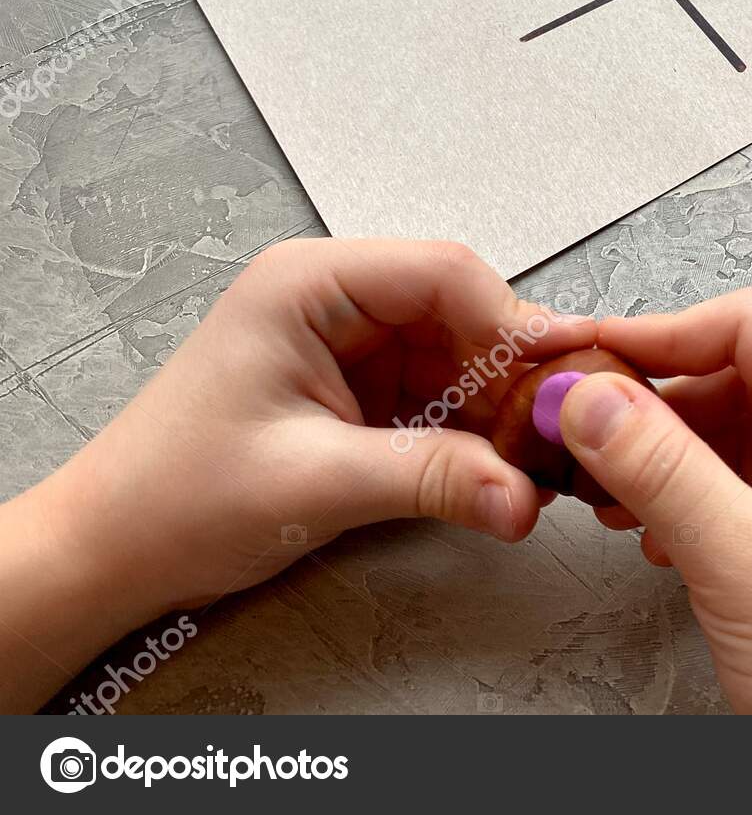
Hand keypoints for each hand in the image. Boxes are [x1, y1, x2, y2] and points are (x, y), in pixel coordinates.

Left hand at [0, 238, 592, 710]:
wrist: (112, 553)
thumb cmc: (172, 497)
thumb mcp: (315, 483)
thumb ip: (429, 478)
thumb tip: (522, 494)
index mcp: (308, 284)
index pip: (442, 272)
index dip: (513, 318)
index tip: (566, 369)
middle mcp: (335, 301)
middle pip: (461, 311)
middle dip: (512, 370)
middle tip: (562, 426)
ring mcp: (350, 345)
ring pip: (460, 355)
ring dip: (499, 407)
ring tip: (537, 458)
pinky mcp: (359, 390)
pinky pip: (440, 395)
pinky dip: (473, 430)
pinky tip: (498, 466)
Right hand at [564, 288, 751, 714]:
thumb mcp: (741, 561)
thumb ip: (660, 470)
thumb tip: (589, 396)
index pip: (747, 325)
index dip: (660, 332)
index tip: (587, 360)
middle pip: (732, 372)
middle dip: (653, 402)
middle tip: (580, 436)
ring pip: (729, 429)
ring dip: (662, 454)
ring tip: (610, 497)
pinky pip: (739, 480)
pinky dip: (685, 494)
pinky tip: (653, 535)